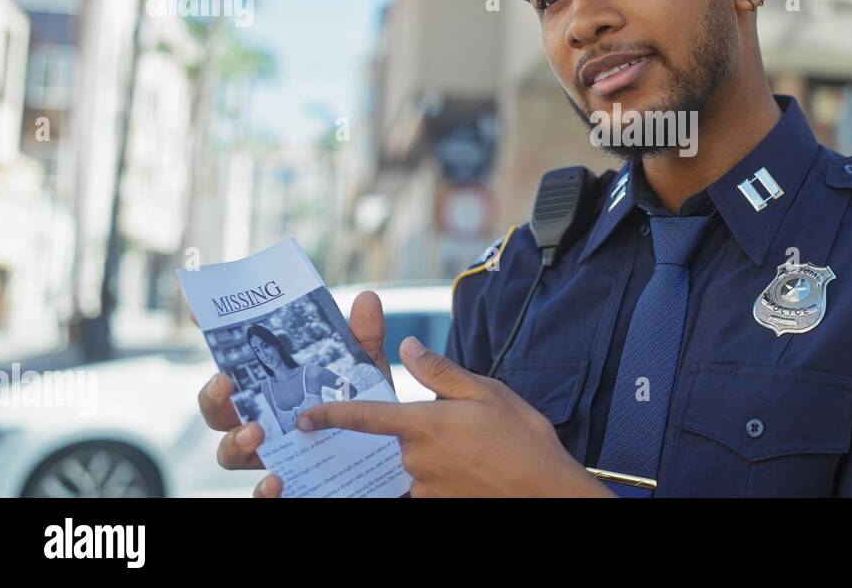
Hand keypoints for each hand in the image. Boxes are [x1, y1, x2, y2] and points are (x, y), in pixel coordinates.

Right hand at [196, 290, 394, 497]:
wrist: (389, 453)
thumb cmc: (364, 407)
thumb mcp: (365, 370)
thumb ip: (364, 338)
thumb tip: (367, 299)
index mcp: (271, 389)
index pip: (234, 366)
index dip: (215, 342)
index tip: (202, 317)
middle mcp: (261, 422)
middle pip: (218, 412)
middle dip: (214, 397)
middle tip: (226, 382)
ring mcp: (270, 454)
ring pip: (229, 453)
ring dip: (233, 441)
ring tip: (254, 431)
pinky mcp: (288, 484)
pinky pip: (262, 494)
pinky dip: (265, 490)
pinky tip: (277, 480)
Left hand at [296, 337, 614, 496]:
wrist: (546, 492)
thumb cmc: (523, 441)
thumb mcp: (487, 393)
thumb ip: (441, 372)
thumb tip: (409, 348)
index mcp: (423, 424)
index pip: (364, 417)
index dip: (330, 415)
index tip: (305, 417)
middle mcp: (415, 458)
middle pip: (402, 438)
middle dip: (426, 429)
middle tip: (468, 427)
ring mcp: (424, 486)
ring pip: (418, 461)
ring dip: (441, 454)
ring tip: (482, 451)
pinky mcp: (435, 504)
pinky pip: (431, 483)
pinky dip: (449, 474)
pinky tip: (479, 469)